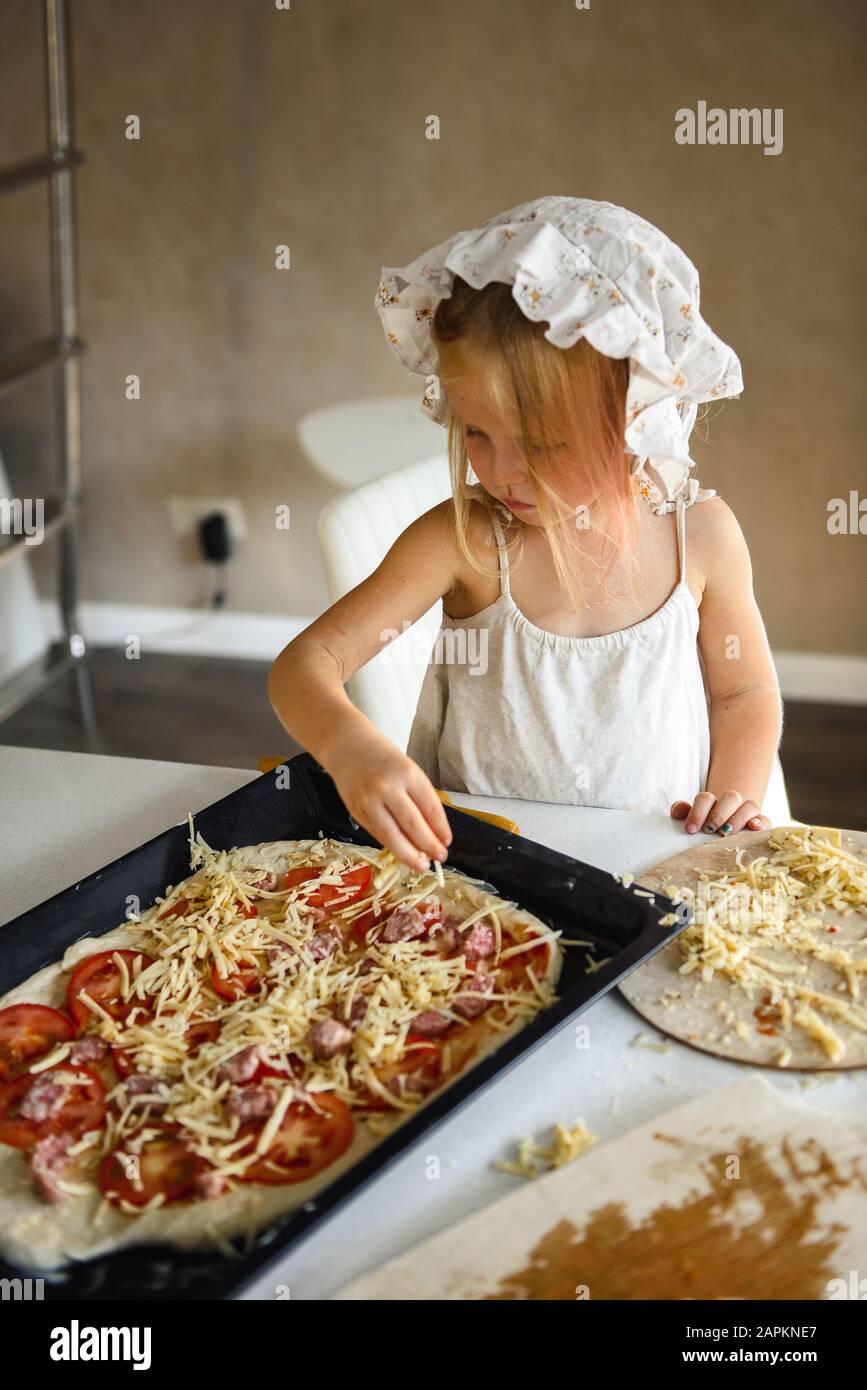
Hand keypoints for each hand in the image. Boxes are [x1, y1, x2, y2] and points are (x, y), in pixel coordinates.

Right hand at [325, 729, 452, 872]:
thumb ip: (420, 800)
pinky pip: (378, 834)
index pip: (430, 807)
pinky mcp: (356, 812)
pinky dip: (392, 845)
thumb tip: (434, 834)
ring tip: (421, 864)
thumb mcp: (408, 771)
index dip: (441, 829)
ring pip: (392, 835)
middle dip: (428, 845)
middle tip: (440, 858)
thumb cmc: (384, 760)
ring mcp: (369, 801)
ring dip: (409, 854)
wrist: (348, 747)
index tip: (447, 842)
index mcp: (407, 773)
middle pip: (412, 824)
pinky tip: (402, 851)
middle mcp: (387, 787)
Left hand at [670, 790, 770, 836]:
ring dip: (738, 818)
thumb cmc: (704, 827)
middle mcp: (732, 803)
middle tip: (709, 830)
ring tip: (726, 833)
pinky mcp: (761, 824)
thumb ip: (683, 812)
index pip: (706, 798)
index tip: (690, 830)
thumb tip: (678, 811)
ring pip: (750, 806)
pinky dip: (761, 823)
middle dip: (719, 814)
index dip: (697, 812)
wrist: (724, 833)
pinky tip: (753, 828)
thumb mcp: (693, 820)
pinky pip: (765, 820)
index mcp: (712, 801)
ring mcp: (748, 812)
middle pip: (731, 796)